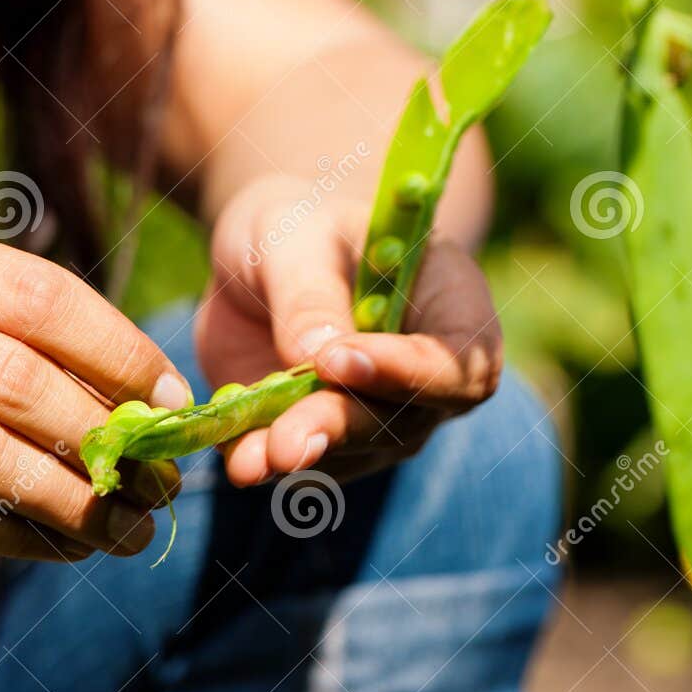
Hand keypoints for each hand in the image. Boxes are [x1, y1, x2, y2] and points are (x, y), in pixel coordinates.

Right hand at [0, 222, 186, 639]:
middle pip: (16, 376)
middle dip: (108, 436)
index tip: (174, 398)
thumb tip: (155, 402)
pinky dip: (26, 539)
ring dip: (79, 499)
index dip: (118, 349)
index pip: (32, 292)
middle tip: (164, 479)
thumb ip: (12, 352)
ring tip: (133, 527)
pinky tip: (69, 550)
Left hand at [198, 176, 503, 484]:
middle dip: (339, 428)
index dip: (408, 374)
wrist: (262, 261)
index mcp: (452, 305)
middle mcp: (431, 375)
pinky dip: (269, 462)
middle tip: (285, 442)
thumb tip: (314, 358)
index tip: (337, 363)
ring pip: (356, 451)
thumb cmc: (299, 229)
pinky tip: (237, 458)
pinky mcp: (334, 441)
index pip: (455, 360)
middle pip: (405, 420)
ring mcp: (385, 416)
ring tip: (248, 461)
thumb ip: (308, 293)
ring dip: (301, 455)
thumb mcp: (296, 237)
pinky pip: (308, 462)